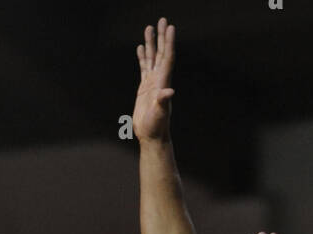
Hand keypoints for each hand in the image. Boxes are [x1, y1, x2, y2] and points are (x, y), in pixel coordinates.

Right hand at [133, 18, 175, 141]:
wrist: (151, 135)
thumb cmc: (156, 126)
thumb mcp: (160, 114)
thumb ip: (163, 102)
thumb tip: (169, 92)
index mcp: (163, 82)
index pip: (167, 58)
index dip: (169, 42)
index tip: (170, 27)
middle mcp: (159, 79)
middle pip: (161, 53)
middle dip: (161, 37)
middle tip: (162, 20)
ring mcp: (151, 82)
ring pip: (151, 58)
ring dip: (151, 43)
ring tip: (149, 27)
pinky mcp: (144, 87)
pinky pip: (143, 67)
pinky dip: (143, 56)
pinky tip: (141, 47)